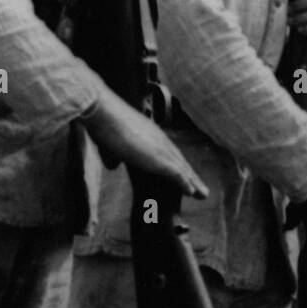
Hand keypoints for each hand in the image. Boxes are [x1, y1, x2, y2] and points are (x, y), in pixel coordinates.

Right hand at [81, 87, 206, 197]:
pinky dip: (184, 183)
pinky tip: (191, 194)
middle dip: (192, 176)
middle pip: (180, 161)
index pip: (170, 153)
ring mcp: (160, 149)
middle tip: (202, 189)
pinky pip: (175, 173)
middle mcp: (160, 141)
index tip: (187, 175)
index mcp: (152, 135)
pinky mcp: (156, 157)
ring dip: (193, 183)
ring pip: (182, 169)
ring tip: (203, 195)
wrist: (104, 112)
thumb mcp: (110, 142)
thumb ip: (115, 154)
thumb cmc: (103, 123)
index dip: (179, 165)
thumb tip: (113, 166)